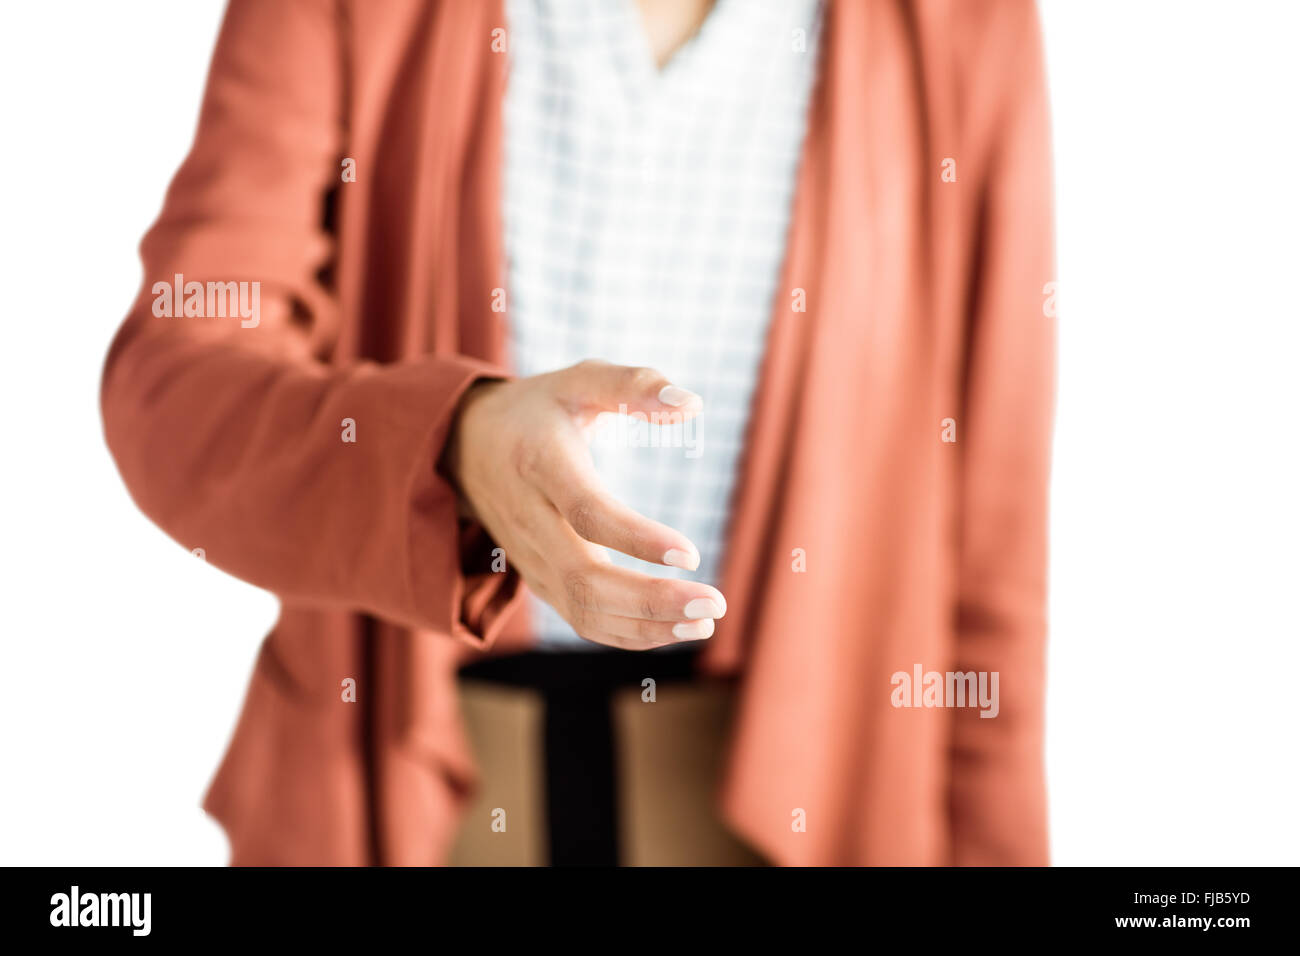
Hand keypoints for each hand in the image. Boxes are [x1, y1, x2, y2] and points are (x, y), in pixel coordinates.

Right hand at [442, 360, 725, 649]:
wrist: (467, 446)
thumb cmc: (539, 409)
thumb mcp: (579, 380)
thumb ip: (634, 384)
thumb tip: (693, 403)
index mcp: (541, 464)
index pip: (587, 512)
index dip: (637, 538)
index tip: (692, 553)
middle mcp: (530, 519)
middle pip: (584, 578)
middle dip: (652, 601)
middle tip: (715, 605)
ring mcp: (530, 556)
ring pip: (582, 610)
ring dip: (646, 626)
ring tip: (704, 623)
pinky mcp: (537, 579)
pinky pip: (581, 619)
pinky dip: (629, 634)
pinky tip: (675, 628)